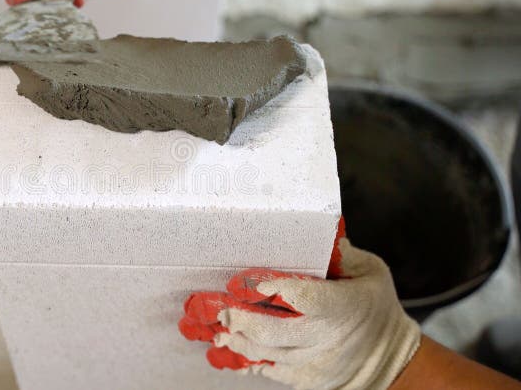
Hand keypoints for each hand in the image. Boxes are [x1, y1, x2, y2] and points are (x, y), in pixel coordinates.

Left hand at [179, 237, 420, 389]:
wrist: (388, 359)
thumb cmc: (375, 306)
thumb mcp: (371, 272)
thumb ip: (341, 255)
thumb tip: (317, 232)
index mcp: (344, 306)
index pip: (305, 298)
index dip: (274, 289)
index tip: (250, 282)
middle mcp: (326, 338)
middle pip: (273, 332)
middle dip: (241, 320)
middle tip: (220, 309)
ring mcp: (314, 363)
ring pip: (265, 353)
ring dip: (237, 339)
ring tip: (219, 327)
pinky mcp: (304, 380)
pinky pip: (269, 372)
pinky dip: (247, 359)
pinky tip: (230, 346)